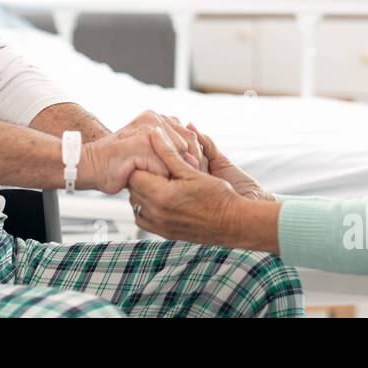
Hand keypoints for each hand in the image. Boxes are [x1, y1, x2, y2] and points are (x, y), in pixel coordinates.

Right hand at [79, 111, 197, 193]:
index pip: (189, 136)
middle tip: (191, 183)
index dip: (196, 156)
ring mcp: (146, 131)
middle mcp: (152, 120)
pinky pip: (162, 167)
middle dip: (191, 166)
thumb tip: (194, 160)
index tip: (197, 173)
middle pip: (187, 144)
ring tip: (175, 187)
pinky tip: (159, 187)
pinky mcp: (139, 145)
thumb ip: (169, 151)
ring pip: (177, 156)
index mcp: (155, 118)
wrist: (91, 165)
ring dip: (177, 174)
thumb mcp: (149, 152)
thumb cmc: (119, 163)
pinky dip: (162, 179)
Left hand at [128, 136, 281, 251]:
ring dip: (142, 192)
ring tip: (158, 182)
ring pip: (136, 205)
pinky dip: (147, 208)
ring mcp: (160, 226)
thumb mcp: (192, 171)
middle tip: (153, 167)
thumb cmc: (218, 196)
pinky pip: (143, 219)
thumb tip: (153, 133)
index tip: (149, 158)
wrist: (235, 223)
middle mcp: (157, 213)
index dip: (140, 164)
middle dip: (140, 177)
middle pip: (132, 190)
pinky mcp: (165, 233)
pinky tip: (161, 198)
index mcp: (161, 196)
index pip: (134, 175)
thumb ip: (169, 153)